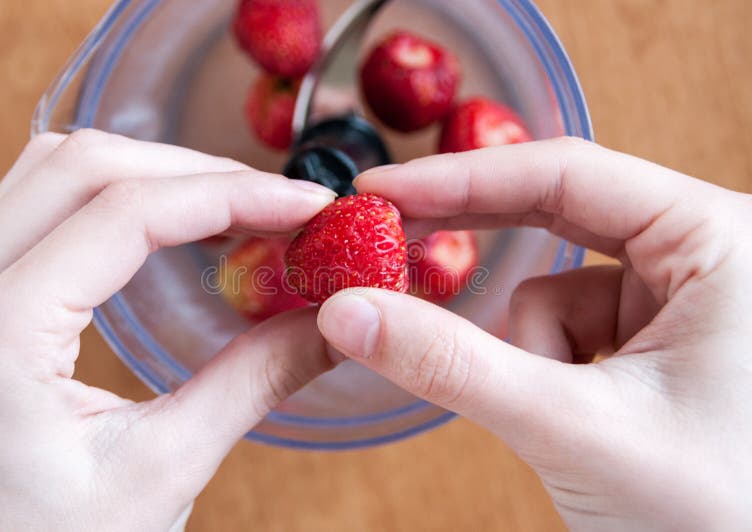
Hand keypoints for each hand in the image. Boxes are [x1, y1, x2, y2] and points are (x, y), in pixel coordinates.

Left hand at [0, 130, 338, 530]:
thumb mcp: (161, 471)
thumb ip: (253, 382)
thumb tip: (333, 323)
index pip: (126, 215)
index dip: (231, 195)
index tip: (304, 204)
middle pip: (80, 167)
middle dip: (194, 172)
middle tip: (273, 204)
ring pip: (45, 172)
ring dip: (145, 173)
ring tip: (225, 208)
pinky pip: (24, 204)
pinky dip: (99, 194)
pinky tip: (151, 224)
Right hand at [318, 138, 751, 530]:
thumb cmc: (721, 513)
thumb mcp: (576, 427)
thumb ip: (454, 366)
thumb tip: (347, 311)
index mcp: (718, 239)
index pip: (567, 174)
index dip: (461, 178)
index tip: (381, 189)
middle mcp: (704, 255)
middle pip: (556, 214)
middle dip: (478, 241)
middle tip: (393, 240)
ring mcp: (679, 300)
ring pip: (553, 292)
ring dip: (529, 351)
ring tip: (555, 417)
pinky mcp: (654, 343)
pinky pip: (568, 332)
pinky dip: (547, 372)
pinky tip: (574, 418)